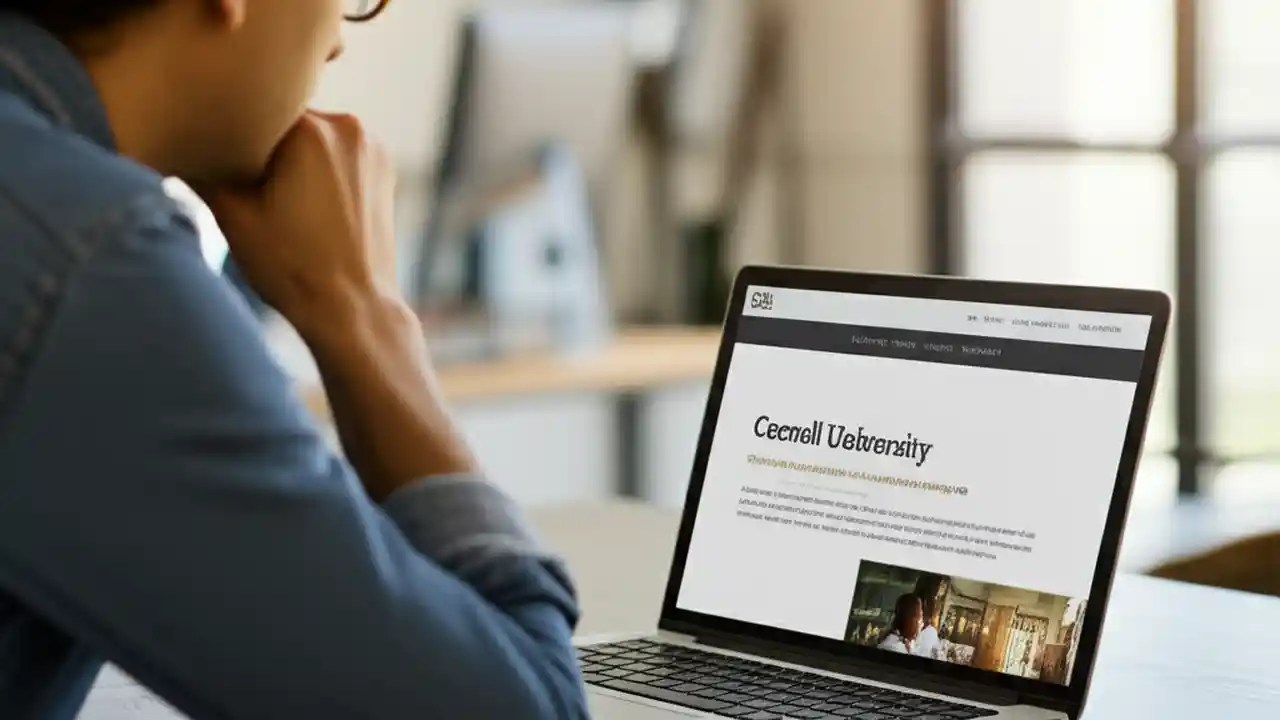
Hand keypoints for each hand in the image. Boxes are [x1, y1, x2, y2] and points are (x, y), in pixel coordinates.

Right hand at [198, 111, 476, 497]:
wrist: (352, 309)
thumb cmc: (291, 266)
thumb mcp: (232, 215)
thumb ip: (202, 165)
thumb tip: (176, 139)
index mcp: (307, 128)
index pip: (251, 106)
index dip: (229, 132)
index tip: (221, 161)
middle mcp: (346, 126)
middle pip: (283, 118)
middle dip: (262, 144)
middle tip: (251, 187)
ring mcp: (370, 146)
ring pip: (312, 135)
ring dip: (292, 156)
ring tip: (280, 202)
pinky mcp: (383, 168)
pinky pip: (337, 152)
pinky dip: (320, 168)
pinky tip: (308, 207)